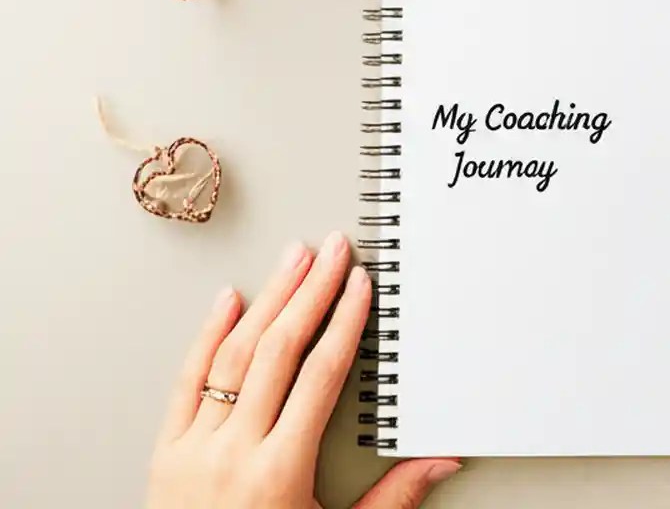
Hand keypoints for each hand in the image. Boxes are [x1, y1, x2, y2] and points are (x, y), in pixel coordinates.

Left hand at [146, 232, 459, 508]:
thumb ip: (392, 500)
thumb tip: (441, 462)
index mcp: (279, 472)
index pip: (320, 375)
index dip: (345, 323)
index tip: (361, 287)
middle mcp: (232, 451)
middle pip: (280, 350)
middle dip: (312, 291)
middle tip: (335, 250)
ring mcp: (193, 447)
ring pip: (234, 354)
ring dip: (268, 299)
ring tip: (293, 259)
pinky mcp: (165, 451)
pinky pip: (186, 380)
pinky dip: (207, 335)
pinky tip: (227, 300)